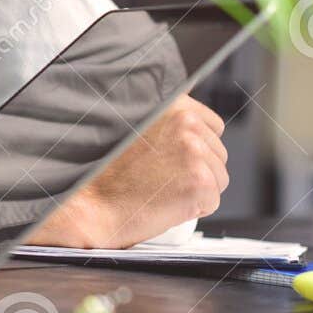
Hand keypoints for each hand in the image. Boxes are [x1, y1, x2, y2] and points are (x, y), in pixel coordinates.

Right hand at [30, 95, 227, 247]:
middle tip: (163, 177)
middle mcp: (187, 122)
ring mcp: (195, 151)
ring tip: (163, 188)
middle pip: (219, 153)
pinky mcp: (200, 181)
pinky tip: (167, 202)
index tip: (174, 159)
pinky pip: (212, 201)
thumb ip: (168, 120)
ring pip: (219, 178)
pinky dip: (195, 208)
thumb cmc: (109, 171)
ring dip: (196, 189)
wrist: (94, 203)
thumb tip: (192, 115)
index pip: (213, 126)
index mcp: (174, 104)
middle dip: (198, 169)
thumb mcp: (138, 128)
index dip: (197, 148)